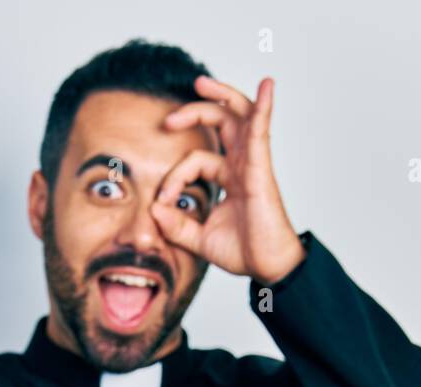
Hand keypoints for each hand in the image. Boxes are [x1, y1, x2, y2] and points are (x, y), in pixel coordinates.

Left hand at [151, 75, 305, 286]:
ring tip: (201, 83)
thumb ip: (175, 225)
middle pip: (222, 121)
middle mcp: (242, 165)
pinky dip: (263, 107)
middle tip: (169, 120)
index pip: (196, 159)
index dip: (174, 176)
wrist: (268, 268)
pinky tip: (267, 86)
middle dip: (194, 111)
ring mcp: (253, 164)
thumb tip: (152, 209)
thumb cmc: (244, 251)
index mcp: (230, 177)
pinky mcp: (261, 169)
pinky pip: (261, 131)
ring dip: (222, 95)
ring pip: (240, 116)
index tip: (161, 202)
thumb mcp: (198, 239)